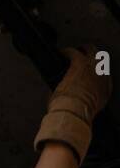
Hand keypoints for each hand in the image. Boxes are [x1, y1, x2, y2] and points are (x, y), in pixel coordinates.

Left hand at [34, 47, 111, 162]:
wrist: (75, 114)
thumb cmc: (78, 117)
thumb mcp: (89, 111)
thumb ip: (87, 103)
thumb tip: (78, 107)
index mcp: (105, 89)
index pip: (103, 76)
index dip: (94, 73)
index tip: (87, 74)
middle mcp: (102, 76)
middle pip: (100, 59)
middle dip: (91, 56)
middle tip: (80, 58)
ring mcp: (91, 68)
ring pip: (90, 50)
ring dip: (81, 51)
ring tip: (71, 54)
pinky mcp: (79, 64)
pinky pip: (73, 52)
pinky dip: (66, 53)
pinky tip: (61, 54)